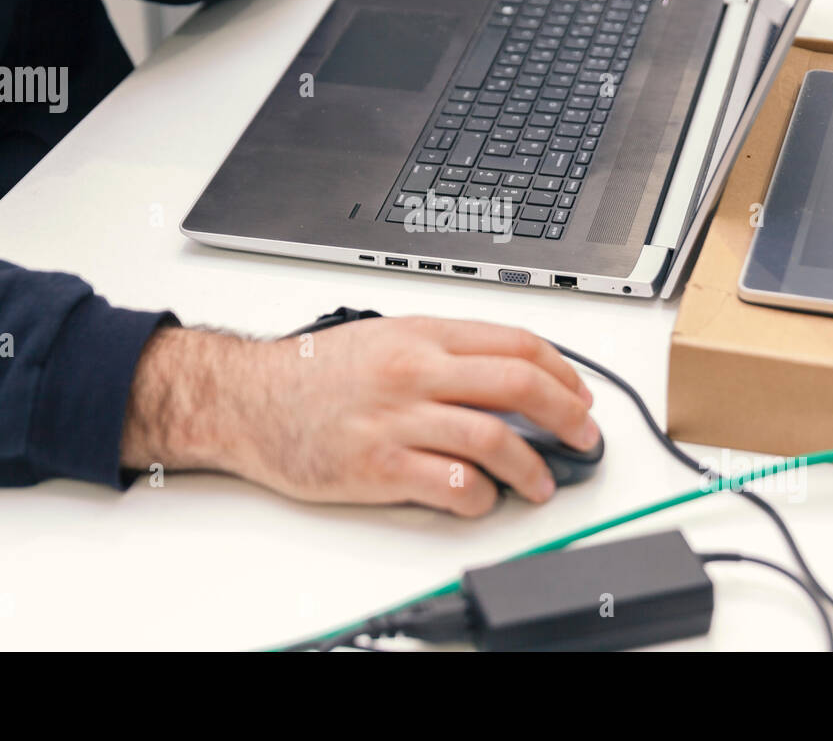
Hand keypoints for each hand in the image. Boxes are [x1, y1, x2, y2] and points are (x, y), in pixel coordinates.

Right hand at [121, 318, 599, 516]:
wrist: (249, 399)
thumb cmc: (313, 373)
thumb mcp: (384, 336)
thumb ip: (443, 351)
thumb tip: (506, 374)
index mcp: (422, 335)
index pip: (515, 344)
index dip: (562, 371)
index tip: (579, 394)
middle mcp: (415, 372)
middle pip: (518, 386)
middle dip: (566, 414)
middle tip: (583, 436)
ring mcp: (397, 419)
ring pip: (494, 439)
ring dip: (533, 467)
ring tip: (542, 484)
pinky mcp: (379, 466)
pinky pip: (452, 483)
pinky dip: (479, 495)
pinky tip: (482, 496)